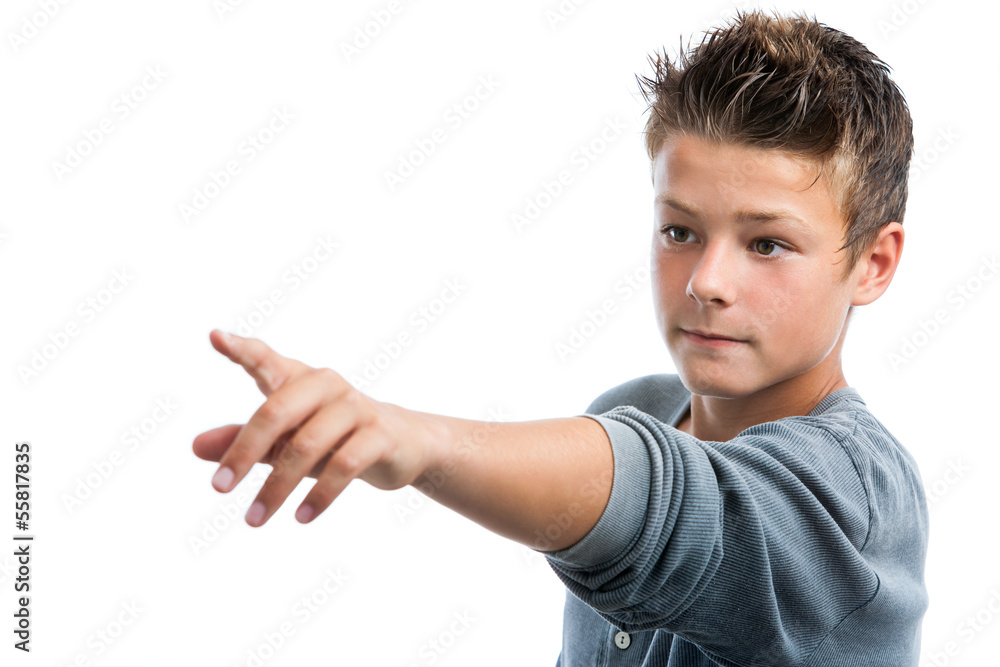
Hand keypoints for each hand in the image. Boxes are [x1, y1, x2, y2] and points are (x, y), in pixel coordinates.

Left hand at [192, 329, 443, 526]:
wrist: (404, 443)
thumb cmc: (336, 436)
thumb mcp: (288, 438)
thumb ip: (245, 440)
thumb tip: (195, 447)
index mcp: (300, 379)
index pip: (266, 359)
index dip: (242, 349)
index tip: (215, 337)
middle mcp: (327, 385)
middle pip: (276, 412)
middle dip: (244, 451)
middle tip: (218, 488)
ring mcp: (355, 407)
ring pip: (307, 445)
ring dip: (277, 486)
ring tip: (254, 519)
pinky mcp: (379, 434)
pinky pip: (344, 465)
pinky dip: (319, 494)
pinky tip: (301, 517)